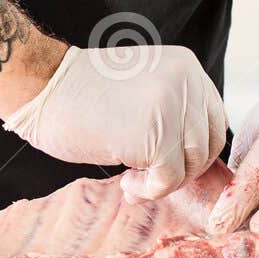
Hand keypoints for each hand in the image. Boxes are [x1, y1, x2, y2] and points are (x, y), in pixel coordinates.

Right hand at [2, 45, 226, 199]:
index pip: (214, 120)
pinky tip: (126, 183)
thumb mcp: (143, 89)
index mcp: (187, 66)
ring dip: (164, 183)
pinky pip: (170, 179)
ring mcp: (173, 107)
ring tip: (132, 179)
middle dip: (182, 170)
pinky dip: (150, 191)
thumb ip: (174, 110)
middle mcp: (187, 81)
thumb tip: (199, 159)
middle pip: (210, 144)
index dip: (193, 150)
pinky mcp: (157, 136)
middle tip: (147, 176)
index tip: (162, 162)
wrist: (44, 88)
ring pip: (193, 164)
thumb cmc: (83, 95)